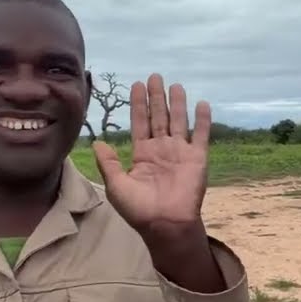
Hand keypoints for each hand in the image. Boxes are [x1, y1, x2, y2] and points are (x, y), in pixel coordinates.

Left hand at [92, 73, 211, 239]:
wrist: (165, 224)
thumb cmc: (139, 209)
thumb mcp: (116, 185)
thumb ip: (109, 162)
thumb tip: (98, 141)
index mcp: (143, 154)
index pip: (139, 123)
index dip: (138, 105)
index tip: (136, 85)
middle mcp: (162, 150)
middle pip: (158, 117)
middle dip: (156, 97)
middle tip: (154, 76)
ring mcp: (180, 153)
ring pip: (178, 121)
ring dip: (177, 103)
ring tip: (175, 85)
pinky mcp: (197, 159)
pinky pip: (200, 136)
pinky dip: (202, 120)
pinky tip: (202, 104)